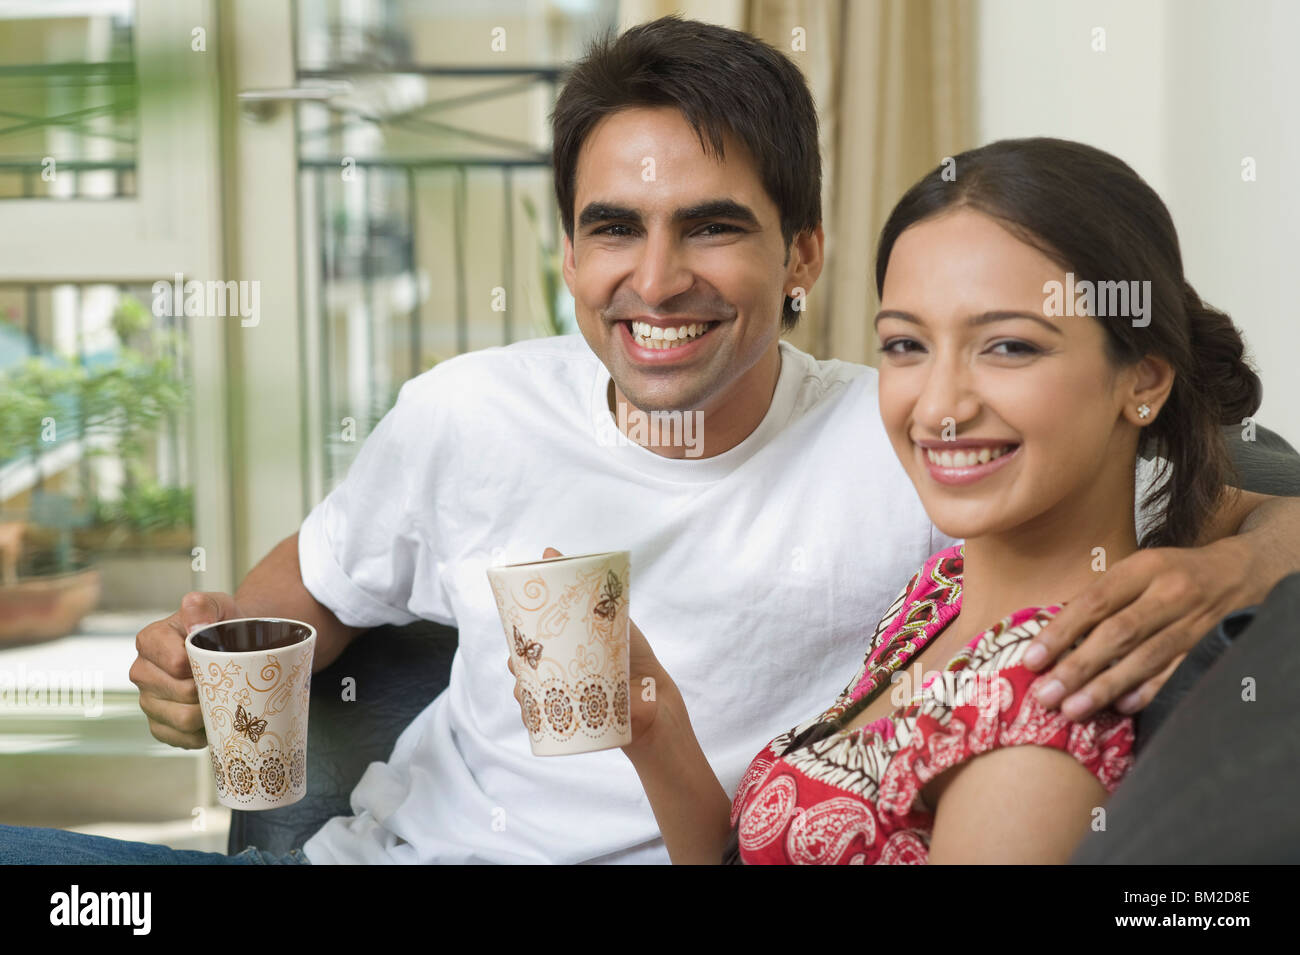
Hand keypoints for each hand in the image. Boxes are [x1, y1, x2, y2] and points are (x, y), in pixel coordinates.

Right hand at [129, 591, 244, 748]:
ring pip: (181, 719)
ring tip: (222, 698)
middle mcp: (141, 671)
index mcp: (150, 640)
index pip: (176, 662)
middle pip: (180, 693)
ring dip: (208, 713)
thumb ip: (204, 605)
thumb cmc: (223, 626)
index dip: (203, 665)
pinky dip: (202, 733)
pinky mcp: (158, 725)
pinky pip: (180, 739)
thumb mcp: (218, 606)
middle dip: (209, 690)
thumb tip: (194, 616)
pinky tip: (213, 717)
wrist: (231, 647)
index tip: (220, 658)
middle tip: (227, 681)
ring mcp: (147, 700)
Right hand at [506, 548, 676, 753]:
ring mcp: (564, 700)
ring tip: (527, 687)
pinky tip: (531, 715)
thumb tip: (548, 551)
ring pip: (528, 695)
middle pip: (524, 669)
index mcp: (565, 651)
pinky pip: (542, 722)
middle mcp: (560, 675)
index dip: (516, 641)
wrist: (657, 701)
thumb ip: (585, 588)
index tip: (514, 636)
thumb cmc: (634, 657)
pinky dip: (532, 719)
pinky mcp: (572, 723)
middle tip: (520, 660)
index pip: (529, 644)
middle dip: (516, 664)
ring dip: (521, 692)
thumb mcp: (610, 617)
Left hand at [1022, 538, 1252, 720]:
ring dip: (1105, 687)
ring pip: (1145, 659)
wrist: (1244, 572)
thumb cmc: (1174, 574)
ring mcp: (1195, 622)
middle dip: (1077, 668)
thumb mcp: (1138, 570)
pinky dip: (1148, 692)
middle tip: (1045, 695)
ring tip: (1072, 709)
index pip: (1094, 602)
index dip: (1060, 633)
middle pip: (1117, 634)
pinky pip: (1177, 674)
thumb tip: (1051, 637)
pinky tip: (1121, 708)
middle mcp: (1170, 593)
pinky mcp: (1212, 646)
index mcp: (1143, 568)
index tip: (1031, 661)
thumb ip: (1102, 599)